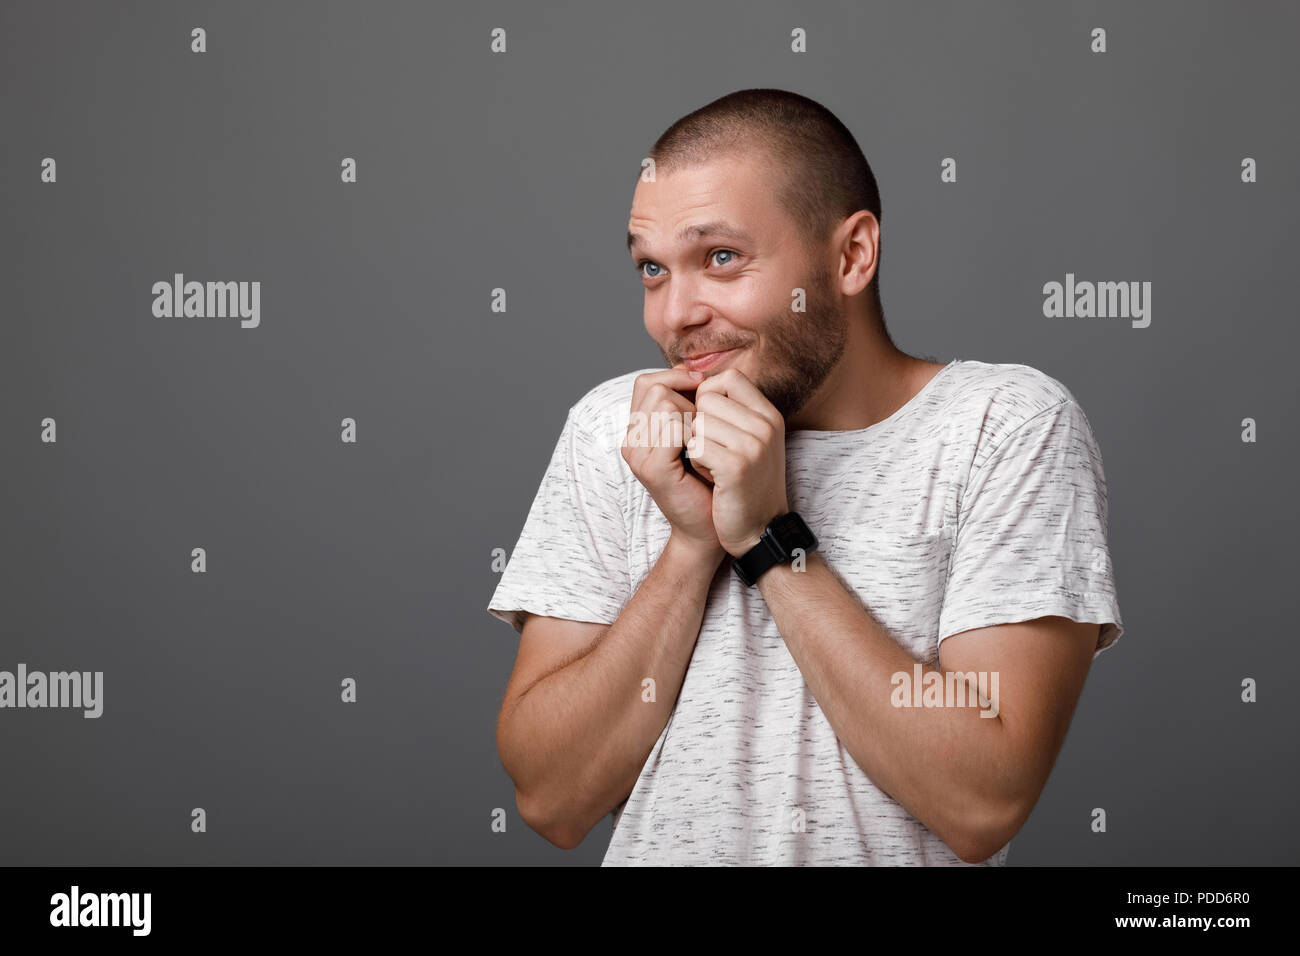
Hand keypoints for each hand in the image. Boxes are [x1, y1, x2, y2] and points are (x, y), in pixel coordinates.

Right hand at [621, 368, 722, 556]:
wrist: (712, 525)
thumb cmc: (710, 479)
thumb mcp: (696, 432)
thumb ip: (687, 402)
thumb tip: (692, 370)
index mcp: (637, 430)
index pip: (646, 382)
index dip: (676, 379)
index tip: (703, 394)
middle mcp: (630, 440)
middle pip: (653, 386)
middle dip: (686, 395)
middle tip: (705, 422)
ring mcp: (637, 454)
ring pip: (663, 401)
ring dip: (693, 412)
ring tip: (704, 438)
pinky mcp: (652, 468)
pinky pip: (672, 424)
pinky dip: (694, 428)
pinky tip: (704, 448)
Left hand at [686, 368, 789, 556]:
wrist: (759, 531)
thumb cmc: (741, 485)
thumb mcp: (743, 439)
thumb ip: (725, 409)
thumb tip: (685, 371)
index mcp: (768, 414)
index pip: (727, 378)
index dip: (707, 397)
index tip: (708, 426)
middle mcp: (766, 424)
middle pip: (706, 398)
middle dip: (698, 426)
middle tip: (713, 455)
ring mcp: (754, 444)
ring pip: (697, 422)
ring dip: (695, 447)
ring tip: (712, 468)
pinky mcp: (738, 466)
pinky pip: (695, 446)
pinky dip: (695, 463)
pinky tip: (711, 479)